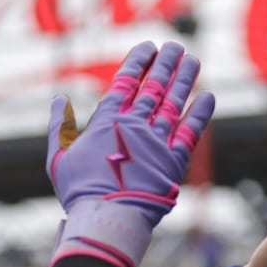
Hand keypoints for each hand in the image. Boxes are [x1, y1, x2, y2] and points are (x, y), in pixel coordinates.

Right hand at [46, 40, 216, 266]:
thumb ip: (58, 126)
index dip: (139, 61)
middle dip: (166, 63)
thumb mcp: (58, 157)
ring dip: (185, 79)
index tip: (149, 47)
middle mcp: (135, 125)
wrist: (107, 219)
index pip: (127, 81)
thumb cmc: (79, 193)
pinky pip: (191, 131)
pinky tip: (208, 96)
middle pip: (154, 86)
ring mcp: (156, 141)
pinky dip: (200, 113)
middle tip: (176, 47)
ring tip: (193, 60)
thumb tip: (58, 100)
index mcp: (107, 121)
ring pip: (174, 102)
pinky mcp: (174, 161)